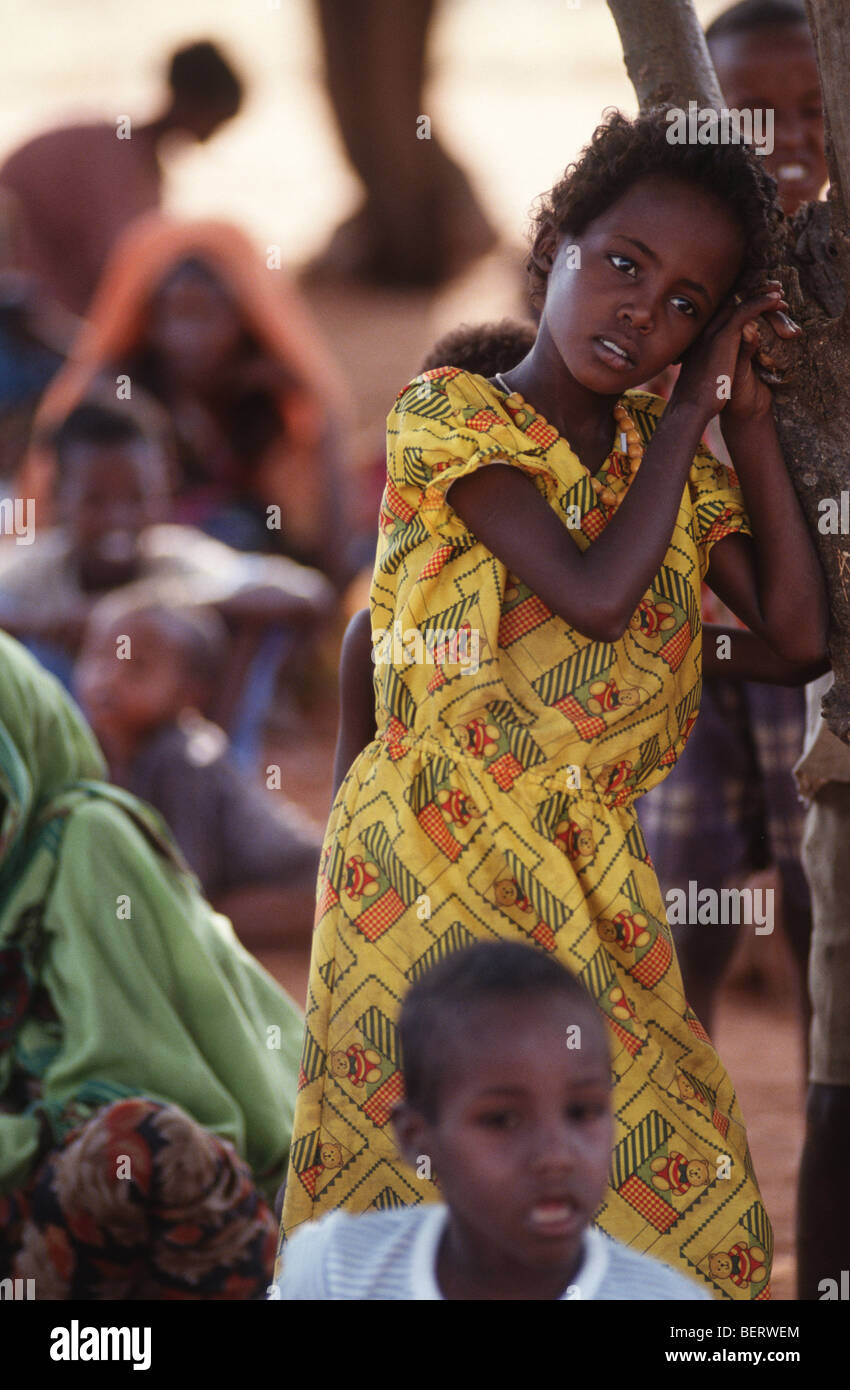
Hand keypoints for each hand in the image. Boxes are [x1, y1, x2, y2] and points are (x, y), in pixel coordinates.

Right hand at [670, 281, 800, 425]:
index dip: (742, 300)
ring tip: (779, 291)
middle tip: (774, 289)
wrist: (692, 409)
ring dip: (761, 294)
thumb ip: (720, 359)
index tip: (761, 298)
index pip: (723, 310)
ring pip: (740, 302)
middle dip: (753, 292)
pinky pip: (746, 311)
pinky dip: (762, 303)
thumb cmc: (701, 398)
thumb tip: (731, 354)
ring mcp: (713, 331)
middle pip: (732, 301)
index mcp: (701, 337)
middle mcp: (705, 329)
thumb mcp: (711, 373)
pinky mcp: (723, 337)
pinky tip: (776, 300)